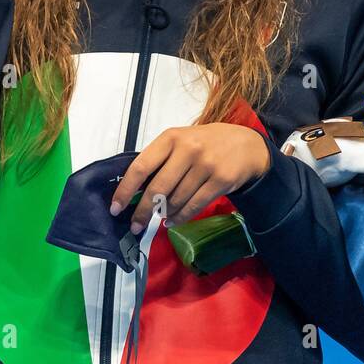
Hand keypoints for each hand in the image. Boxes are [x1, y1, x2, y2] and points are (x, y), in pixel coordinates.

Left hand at [108, 124, 272, 236]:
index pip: (141, 166)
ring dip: (164, 214)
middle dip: (142, 211)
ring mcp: (206, 165)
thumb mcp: (181, 141)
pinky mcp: (221, 180)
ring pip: (175, 200)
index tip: (116, 207)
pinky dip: (180, 217)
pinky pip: (194, 206)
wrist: (247, 144)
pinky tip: (172, 221)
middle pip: (157, 188)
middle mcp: (188, 149)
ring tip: (160, 218)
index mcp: (171, 137)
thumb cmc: (206, 143)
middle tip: (135, 225)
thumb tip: (133, 191)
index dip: (125, 190)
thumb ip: (160, 160)